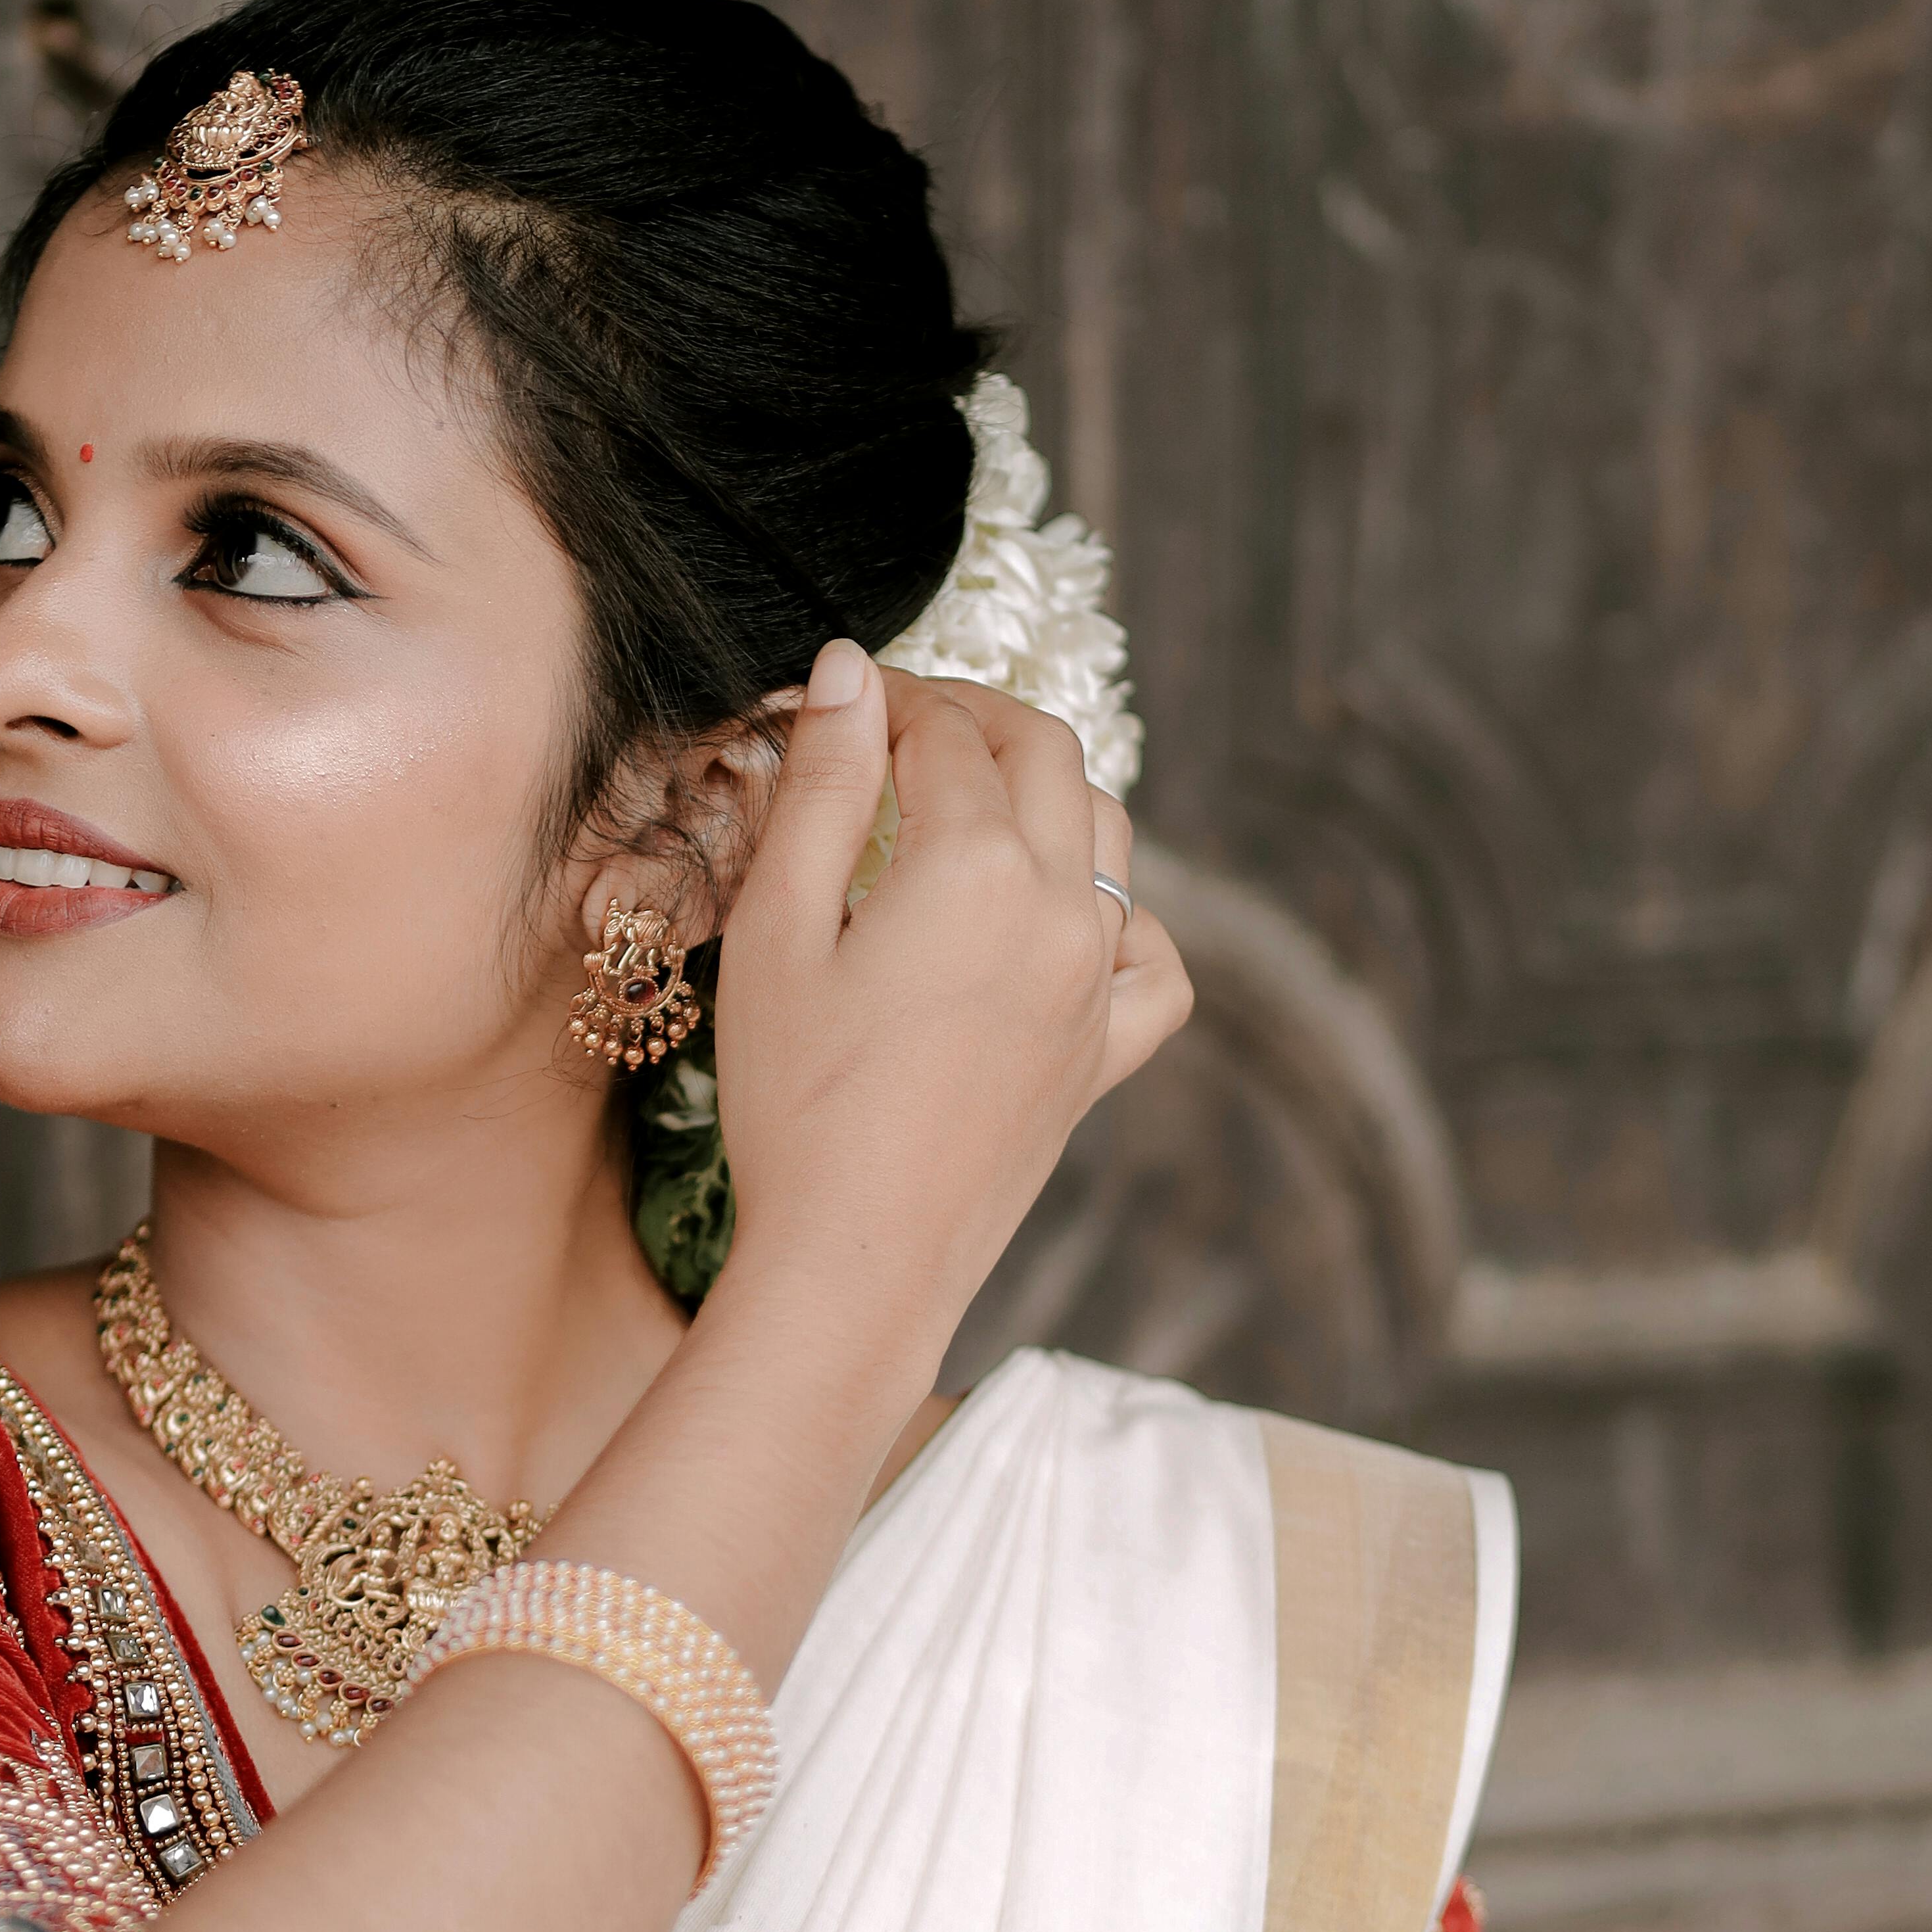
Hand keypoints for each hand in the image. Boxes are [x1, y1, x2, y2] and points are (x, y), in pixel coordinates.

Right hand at [709, 640, 1191, 1377]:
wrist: (855, 1262)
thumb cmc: (793, 1103)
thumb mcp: (778, 928)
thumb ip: (822, 787)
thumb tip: (850, 669)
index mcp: (978, 867)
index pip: (942, 733)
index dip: (885, 700)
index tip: (835, 701)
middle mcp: (1064, 911)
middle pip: (1044, 754)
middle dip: (974, 717)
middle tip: (901, 724)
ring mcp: (1097, 986)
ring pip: (1107, 835)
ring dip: (1044, 791)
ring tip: (968, 799)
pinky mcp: (1105, 1056)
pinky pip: (1153, 961)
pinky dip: (1123, 918)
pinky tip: (1067, 922)